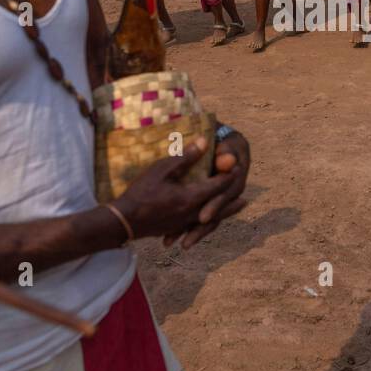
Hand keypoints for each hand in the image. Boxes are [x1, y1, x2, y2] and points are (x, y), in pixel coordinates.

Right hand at [115, 138, 243, 245]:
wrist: (124, 221)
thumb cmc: (141, 192)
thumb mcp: (162, 170)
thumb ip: (185, 157)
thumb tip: (204, 142)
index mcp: (191, 197)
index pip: (217, 185)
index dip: (228, 174)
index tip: (237, 165)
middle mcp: (192, 213)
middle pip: (220, 206)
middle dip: (233, 198)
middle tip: (247, 196)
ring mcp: (185, 223)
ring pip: (212, 218)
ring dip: (226, 211)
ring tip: (238, 207)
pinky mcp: (176, 228)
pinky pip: (200, 224)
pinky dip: (210, 220)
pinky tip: (209, 218)